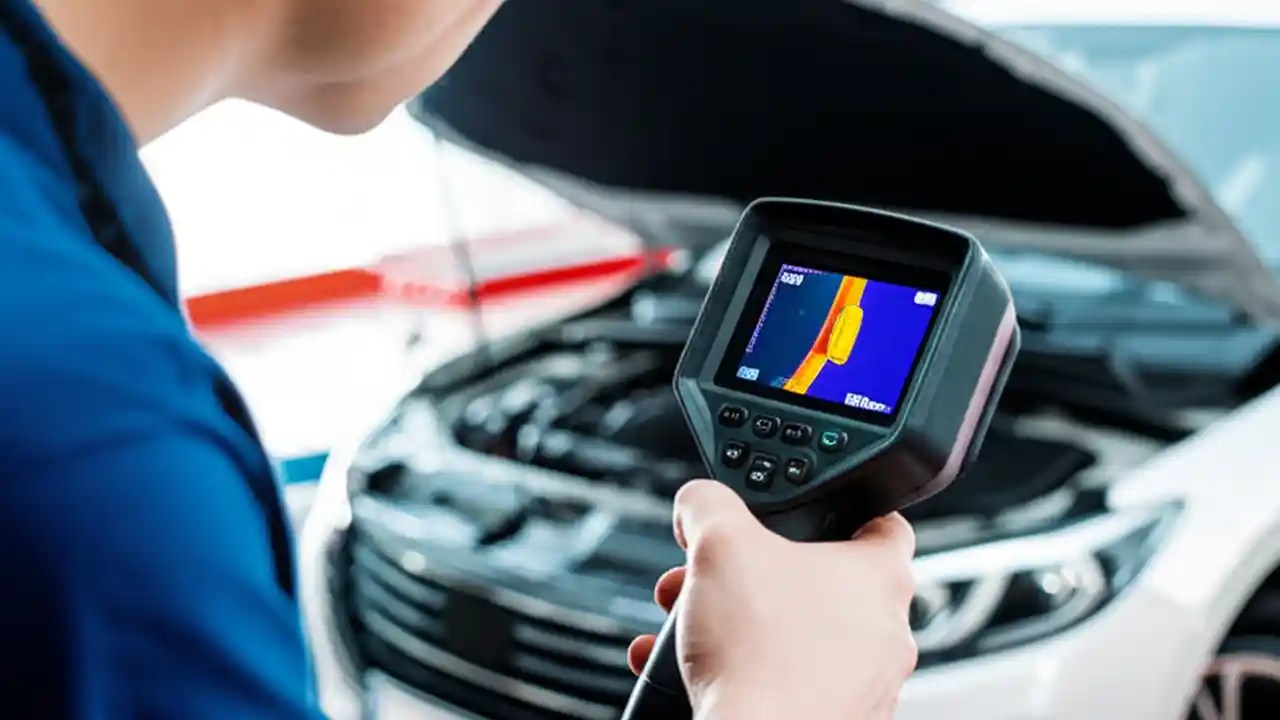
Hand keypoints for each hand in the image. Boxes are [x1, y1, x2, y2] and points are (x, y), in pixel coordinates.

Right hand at [627, 481, 918, 719]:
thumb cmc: (760, 651)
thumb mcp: (718, 542)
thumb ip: (709, 504)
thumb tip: (700, 502)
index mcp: (881, 576)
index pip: (883, 522)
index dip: (843, 507)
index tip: (809, 511)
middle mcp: (887, 633)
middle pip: (823, 583)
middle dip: (760, 575)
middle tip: (720, 576)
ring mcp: (867, 686)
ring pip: (800, 636)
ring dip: (745, 625)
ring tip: (694, 625)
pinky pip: (787, 683)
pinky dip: (744, 672)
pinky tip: (695, 671)